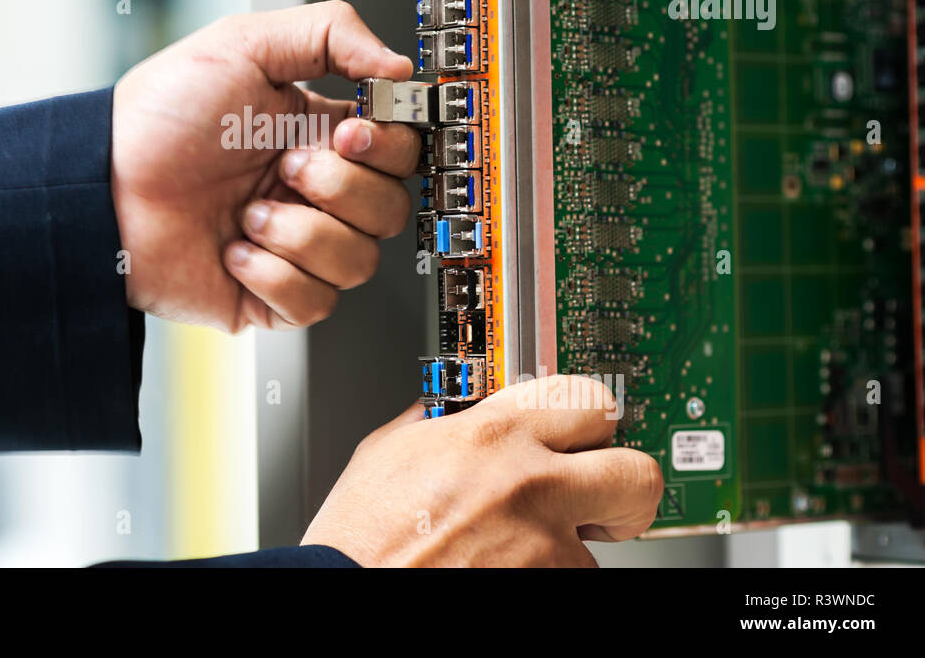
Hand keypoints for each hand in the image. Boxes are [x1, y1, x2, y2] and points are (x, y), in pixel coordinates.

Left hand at [111, 1, 416, 332]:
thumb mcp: (243, 43)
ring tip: (247, 212)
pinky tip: (232, 250)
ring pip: (358, 262)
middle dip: (337, 188)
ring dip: (299, 234)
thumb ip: (331, 33)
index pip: (400, 150)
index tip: (349, 132)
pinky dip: (272, 275)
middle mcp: (315, 193)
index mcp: (320, 134)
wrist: (100, 186)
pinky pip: (314, 304)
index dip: (386, 146)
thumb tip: (401, 68)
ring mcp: (295, 248)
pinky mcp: (270, 297)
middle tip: (283, 167)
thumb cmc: (159, 116)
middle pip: (391, 210)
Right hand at [301, 375, 663, 566]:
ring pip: (595, 540)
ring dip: (561, 543)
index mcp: (492, 433)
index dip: (591, 418)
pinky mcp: (551, 587)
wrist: (348, 588)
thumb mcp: (392, 449)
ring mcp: (546, 546)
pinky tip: (498, 569)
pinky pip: (569, 577)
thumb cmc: (360, 535)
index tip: (589, 429)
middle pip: (638, 471)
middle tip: (599, 496)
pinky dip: (542, 575)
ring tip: (504, 548)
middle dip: (624, 485)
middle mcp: (531, 483)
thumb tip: (463, 408)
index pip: (588, 398)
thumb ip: (444, 420)